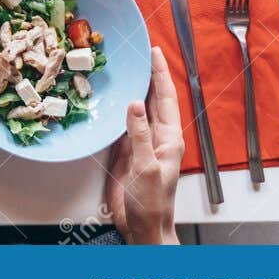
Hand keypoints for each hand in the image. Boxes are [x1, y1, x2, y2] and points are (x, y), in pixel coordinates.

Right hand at [104, 47, 183, 244]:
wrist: (142, 227)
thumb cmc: (153, 203)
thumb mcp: (147, 168)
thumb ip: (140, 136)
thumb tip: (134, 104)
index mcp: (169, 138)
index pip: (165, 98)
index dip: (160, 73)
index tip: (153, 52)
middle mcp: (157, 136)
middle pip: (152, 98)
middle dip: (147, 74)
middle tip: (137, 50)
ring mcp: (140, 142)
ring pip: (137, 108)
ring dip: (131, 87)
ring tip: (122, 67)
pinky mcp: (125, 151)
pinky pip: (121, 123)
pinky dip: (116, 107)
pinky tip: (109, 98)